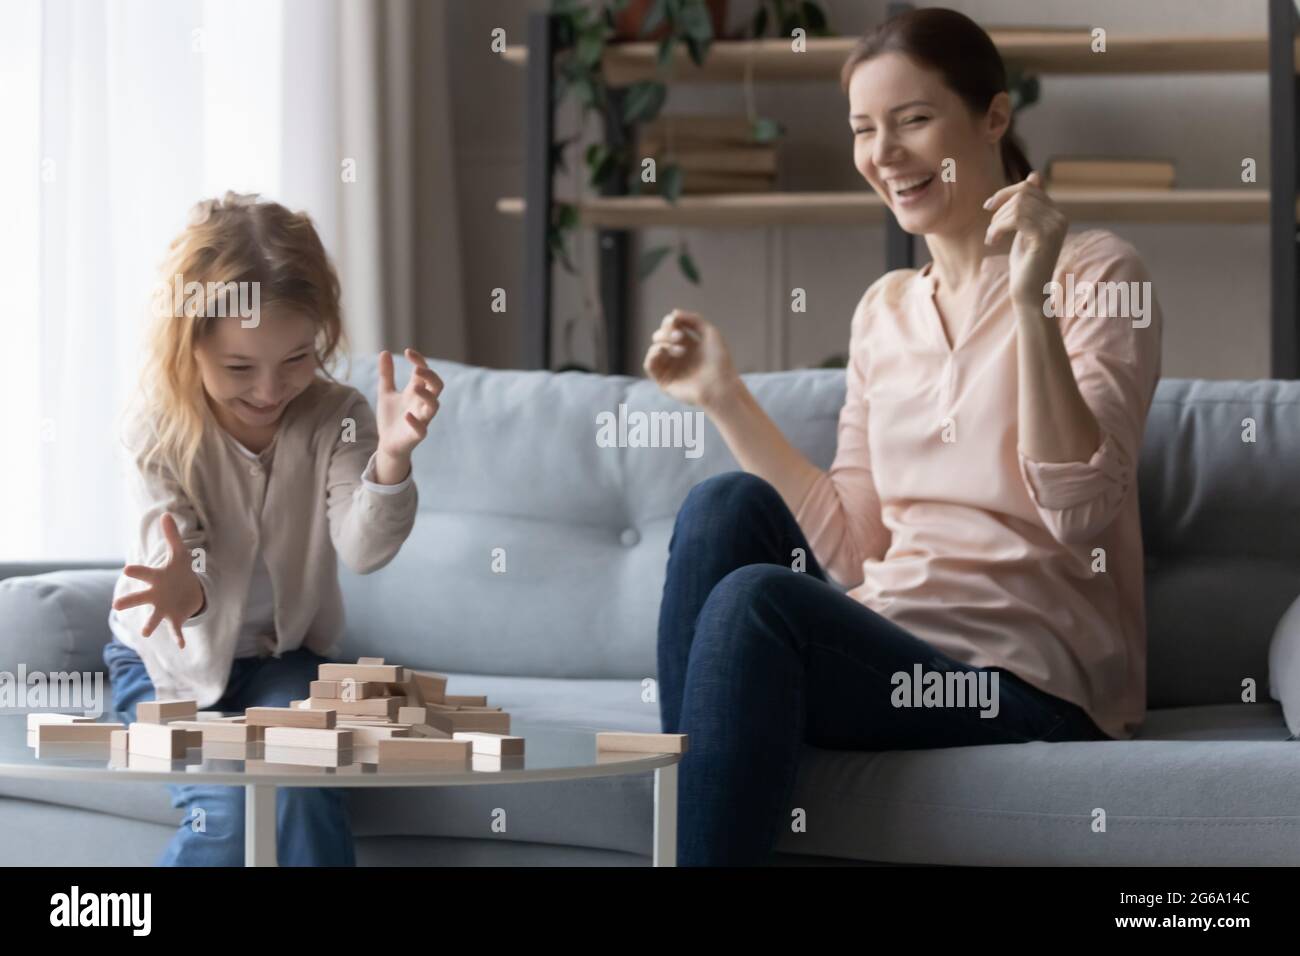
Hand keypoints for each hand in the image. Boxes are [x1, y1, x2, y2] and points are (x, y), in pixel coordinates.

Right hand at [111, 513, 203, 648]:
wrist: (187, 591)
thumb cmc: (179, 571)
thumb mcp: (180, 554)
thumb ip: (172, 536)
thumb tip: (167, 514)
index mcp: (156, 579)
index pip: (144, 573)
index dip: (137, 571)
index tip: (127, 569)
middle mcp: (155, 596)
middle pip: (140, 598)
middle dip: (129, 601)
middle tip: (115, 606)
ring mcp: (164, 608)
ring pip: (153, 618)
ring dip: (149, 624)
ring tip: (145, 632)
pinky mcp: (176, 619)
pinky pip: (176, 629)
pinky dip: (178, 637)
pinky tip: (182, 645)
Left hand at [376, 347, 441, 462]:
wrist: (387, 443)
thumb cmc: (391, 417)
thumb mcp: (386, 392)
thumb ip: (387, 374)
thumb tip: (384, 352)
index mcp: (417, 392)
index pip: (425, 373)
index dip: (420, 361)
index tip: (408, 352)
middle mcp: (422, 403)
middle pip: (437, 386)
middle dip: (430, 376)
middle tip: (418, 369)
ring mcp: (422, 419)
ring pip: (434, 406)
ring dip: (427, 396)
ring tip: (415, 388)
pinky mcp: (417, 435)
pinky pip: (422, 429)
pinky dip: (416, 422)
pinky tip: (407, 415)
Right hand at [643, 310, 739, 410]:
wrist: (720, 385)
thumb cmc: (719, 361)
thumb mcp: (710, 332)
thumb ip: (693, 319)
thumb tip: (673, 313)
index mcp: (688, 345)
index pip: (670, 328)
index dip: (670, 322)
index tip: (675, 321)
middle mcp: (677, 356)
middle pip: (659, 336)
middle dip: (667, 332)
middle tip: (680, 337)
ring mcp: (670, 369)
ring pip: (654, 349)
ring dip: (663, 343)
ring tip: (680, 350)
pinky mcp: (664, 381)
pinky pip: (649, 365)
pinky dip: (652, 354)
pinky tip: (662, 351)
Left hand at [983, 170, 1068, 314]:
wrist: (1029, 293)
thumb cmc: (1024, 265)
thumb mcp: (1023, 230)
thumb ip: (1027, 206)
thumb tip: (1035, 174)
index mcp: (1056, 213)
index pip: (1029, 186)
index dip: (1005, 193)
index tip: (988, 207)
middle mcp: (1060, 217)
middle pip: (1022, 193)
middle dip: (1000, 209)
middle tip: (992, 231)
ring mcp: (1055, 226)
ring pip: (1018, 205)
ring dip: (997, 221)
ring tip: (992, 238)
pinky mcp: (1045, 237)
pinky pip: (1016, 218)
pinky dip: (998, 228)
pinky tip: (993, 241)